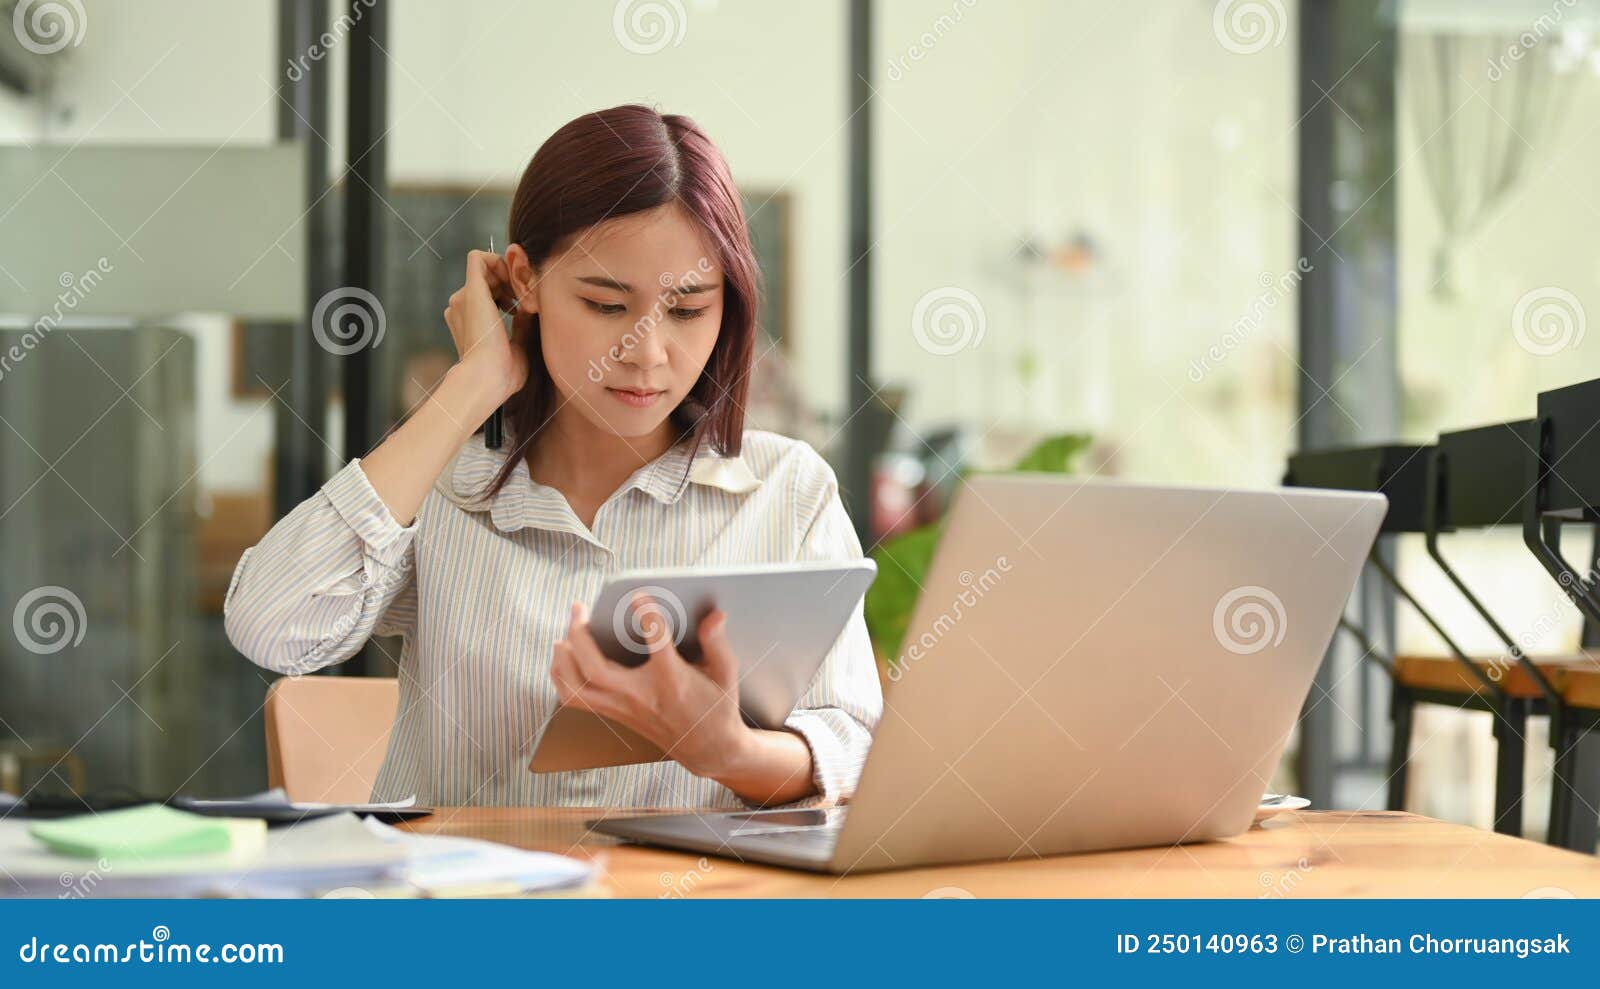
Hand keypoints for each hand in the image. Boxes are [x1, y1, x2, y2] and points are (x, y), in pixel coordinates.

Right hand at [443, 250, 530, 403]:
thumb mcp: (518, 346)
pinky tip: (515, 284)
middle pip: (489, 278)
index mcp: (467, 321)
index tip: (525, 308)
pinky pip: (480, 257)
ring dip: (510, 274)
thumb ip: (521, 325)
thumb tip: (529, 309)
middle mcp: (461, 307)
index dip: (510, 292)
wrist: (488, 377)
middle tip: (528, 301)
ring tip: (525, 296)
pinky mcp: (470, 289)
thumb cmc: (503, 373)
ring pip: (486, 266)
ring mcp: (463, 298)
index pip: (489, 293)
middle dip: (512, 283)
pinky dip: (500, 263)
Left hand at [550, 595, 751, 779]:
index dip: (647, 615)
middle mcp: (641, 696)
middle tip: (579, 607)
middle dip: (580, 635)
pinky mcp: (614, 714)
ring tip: (565, 631)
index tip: (637, 595)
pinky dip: (561, 677)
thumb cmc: (716, 708)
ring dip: (564, 657)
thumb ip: (717, 643)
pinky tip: (563, 657)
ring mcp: (622, 708)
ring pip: (577, 687)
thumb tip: (714, 616)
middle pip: (596, 669)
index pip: (656, 643)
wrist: (707, 749)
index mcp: (671, 680)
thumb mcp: (725, 674)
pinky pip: (575, 698)